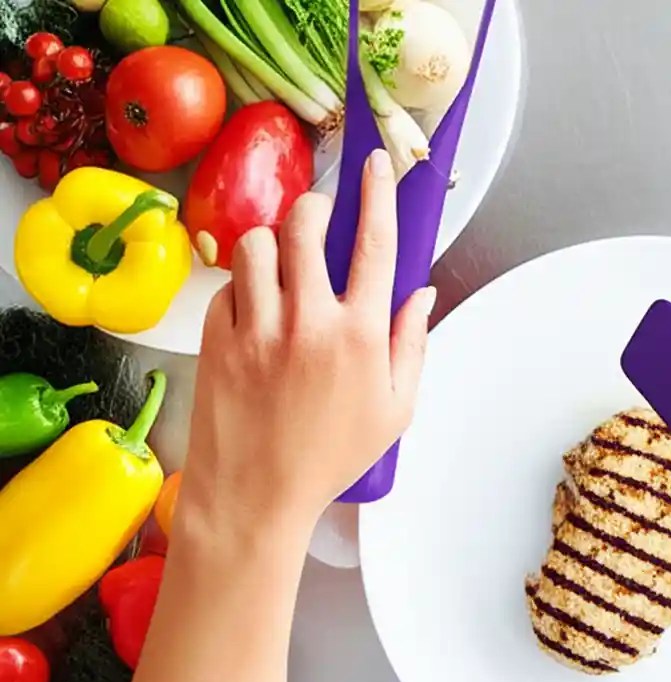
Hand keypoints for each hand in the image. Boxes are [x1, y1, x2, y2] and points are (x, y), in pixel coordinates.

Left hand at [178, 149, 434, 543]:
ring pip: (259, 243)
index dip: (378, 193)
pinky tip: (257, 309)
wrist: (255, 497)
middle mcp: (309, 322)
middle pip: (307, 225)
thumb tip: (422, 292)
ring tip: (284, 263)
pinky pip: (229, 284)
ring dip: (275, 241)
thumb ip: (413, 344)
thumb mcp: (396, 409)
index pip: (376, 243)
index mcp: (361, 336)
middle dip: (315, 206)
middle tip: (320, 217)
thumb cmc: (330, 458)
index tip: (376, 163)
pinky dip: (244, 285)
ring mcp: (257, 327)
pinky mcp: (216, 339)